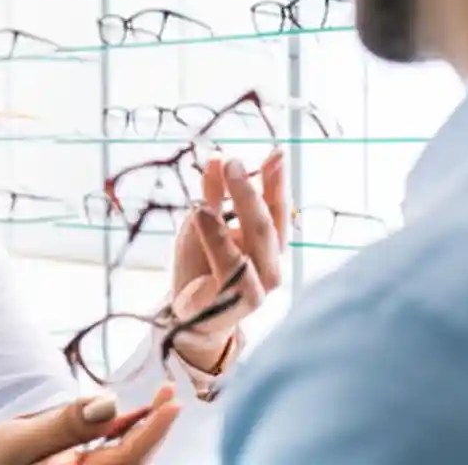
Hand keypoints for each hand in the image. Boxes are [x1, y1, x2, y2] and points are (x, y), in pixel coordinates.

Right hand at [0, 385, 180, 464]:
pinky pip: (108, 455)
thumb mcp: (17, 440)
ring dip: (143, 429)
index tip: (173, 405)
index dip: (152, 433)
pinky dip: (122, 434)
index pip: (125, 460)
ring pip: (123, 458)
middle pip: (130, 461)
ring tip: (163, 400)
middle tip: (171, 394)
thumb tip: (110, 405)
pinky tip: (136, 416)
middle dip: (154, 429)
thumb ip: (64, 425)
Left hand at [169, 151, 286, 368]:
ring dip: (238, 211)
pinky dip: (216, 238)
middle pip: (267, 223)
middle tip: (234, 162)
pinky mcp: (237, 302)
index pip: (278, 208)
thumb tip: (218, 157)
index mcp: (269, 246)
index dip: (277, 181)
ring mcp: (258, 286)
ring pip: (254, 243)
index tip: (276, 152)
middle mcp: (271, 265)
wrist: (188, 316)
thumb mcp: (204, 223)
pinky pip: (229, 267)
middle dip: (252, 190)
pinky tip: (202, 214)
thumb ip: (213, 194)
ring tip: (220, 179)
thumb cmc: (203, 266)